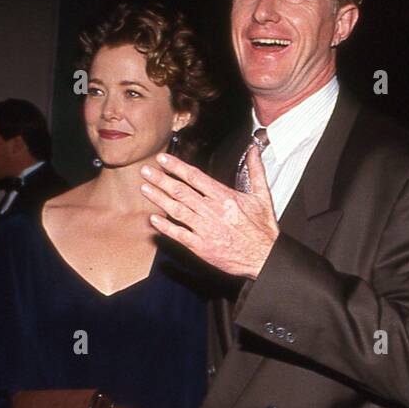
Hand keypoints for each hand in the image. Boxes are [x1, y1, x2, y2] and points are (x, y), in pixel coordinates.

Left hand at [139, 148, 278, 278]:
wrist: (264, 257)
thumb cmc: (263, 229)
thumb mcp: (262, 196)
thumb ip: (256, 171)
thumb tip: (254, 150)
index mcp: (224, 197)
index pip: (194, 177)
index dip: (176, 167)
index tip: (163, 159)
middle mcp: (211, 211)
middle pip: (180, 191)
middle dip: (160, 179)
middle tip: (145, 171)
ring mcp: (205, 229)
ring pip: (176, 210)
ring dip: (158, 198)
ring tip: (144, 189)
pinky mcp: (201, 247)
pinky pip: (179, 234)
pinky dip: (165, 227)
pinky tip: (153, 219)